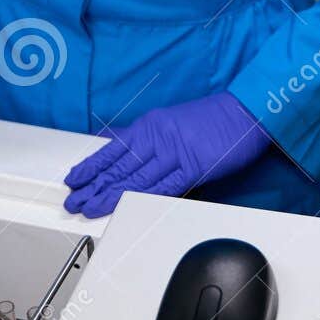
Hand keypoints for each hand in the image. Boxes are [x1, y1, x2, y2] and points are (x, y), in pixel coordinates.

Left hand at [63, 92, 270, 219]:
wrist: (244, 112)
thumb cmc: (212, 118)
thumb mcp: (171, 120)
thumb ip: (147, 137)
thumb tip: (121, 148)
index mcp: (151, 125)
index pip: (113, 148)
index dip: (91, 165)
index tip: (74, 178)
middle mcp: (159, 137)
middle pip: (120, 166)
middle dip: (94, 185)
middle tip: (74, 200)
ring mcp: (176, 152)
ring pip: (136, 178)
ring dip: (110, 195)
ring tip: (90, 207)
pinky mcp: (194, 166)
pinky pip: (164, 186)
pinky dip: (142, 197)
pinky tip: (125, 205)